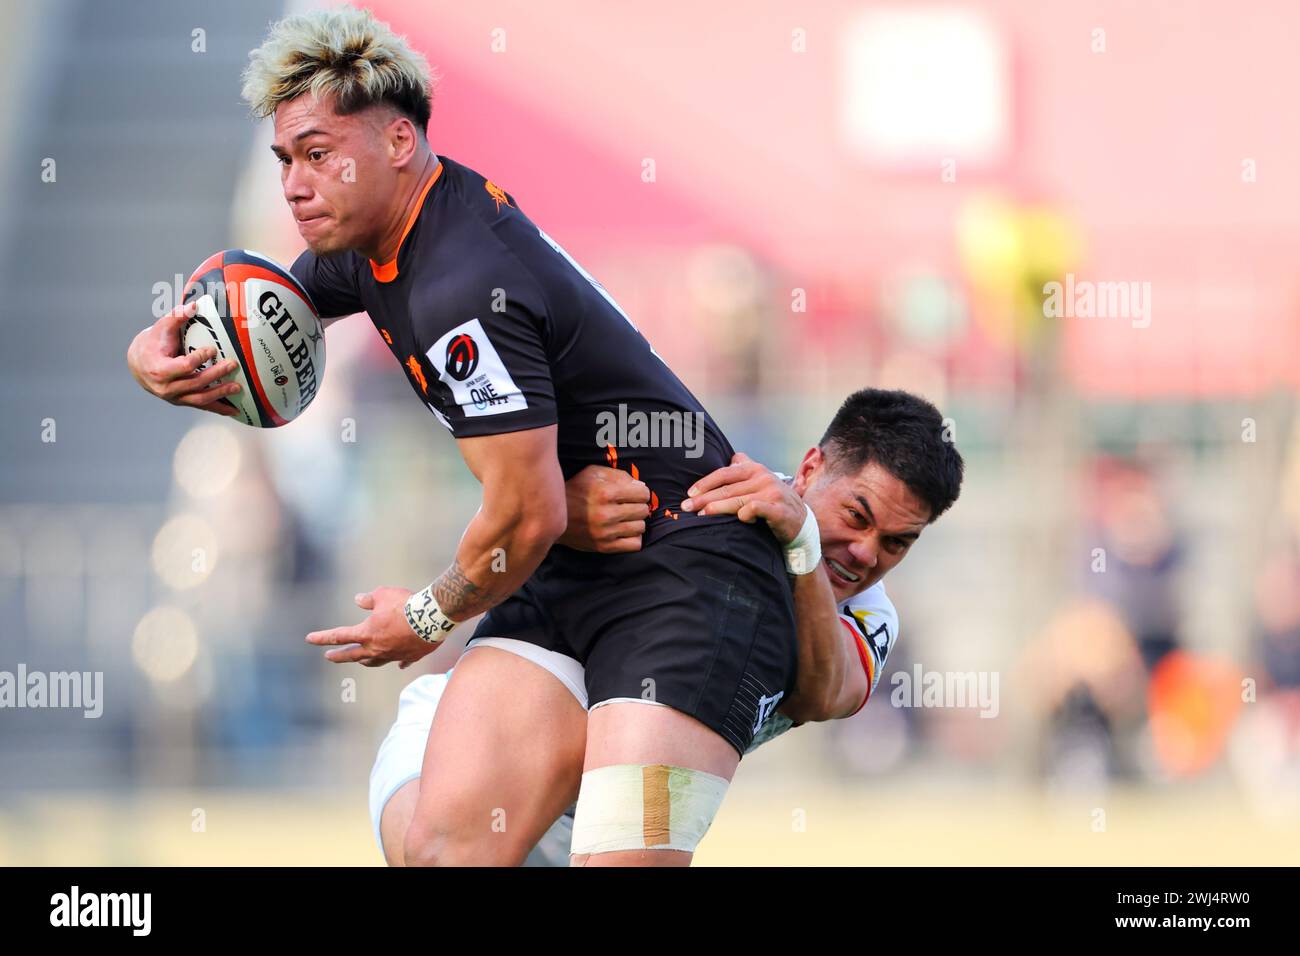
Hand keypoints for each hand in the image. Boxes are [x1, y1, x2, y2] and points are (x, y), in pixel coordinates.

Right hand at [127, 299, 242, 416]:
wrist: (139, 364)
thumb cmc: (152, 344)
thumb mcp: (161, 328)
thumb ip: (176, 316)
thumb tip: (193, 305)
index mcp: (160, 369)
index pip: (183, 367)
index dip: (198, 359)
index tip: (212, 349)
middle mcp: (166, 387)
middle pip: (195, 383)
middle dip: (215, 375)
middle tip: (232, 365)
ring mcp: (174, 397)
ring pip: (199, 399)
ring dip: (220, 394)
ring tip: (238, 387)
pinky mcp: (182, 401)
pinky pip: (202, 406)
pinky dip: (218, 409)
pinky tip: (235, 410)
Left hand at [305, 587, 436, 668]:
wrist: (432, 617)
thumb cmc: (405, 603)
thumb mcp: (383, 594)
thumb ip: (368, 599)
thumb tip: (358, 599)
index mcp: (367, 633)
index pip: (339, 635)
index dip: (322, 637)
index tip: (309, 639)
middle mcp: (377, 648)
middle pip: (353, 655)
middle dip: (339, 656)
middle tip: (328, 656)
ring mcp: (394, 655)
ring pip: (374, 661)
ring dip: (365, 661)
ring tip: (360, 660)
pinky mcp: (411, 656)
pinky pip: (401, 662)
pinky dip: (398, 662)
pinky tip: (399, 663)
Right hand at [558, 465, 650, 553]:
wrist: (552, 516)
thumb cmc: (576, 490)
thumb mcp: (593, 473)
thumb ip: (618, 475)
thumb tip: (640, 485)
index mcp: (606, 493)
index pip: (643, 494)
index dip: (640, 492)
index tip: (634, 493)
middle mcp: (607, 514)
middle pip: (643, 511)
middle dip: (639, 506)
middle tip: (629, 505)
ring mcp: (606, 533)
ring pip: (641, 527)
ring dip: (636, 522)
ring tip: (626, 518)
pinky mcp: (604, 547)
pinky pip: (635, 545)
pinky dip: (634, 538)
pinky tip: (624, 531)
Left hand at [680, 452, 805, 543]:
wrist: (801, 521)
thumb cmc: (774, 500)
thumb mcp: (761, 480)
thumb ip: (746, 467)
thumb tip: (732, 457)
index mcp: (755, 469)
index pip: (725, 473)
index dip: (705, 483)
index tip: (689, 493)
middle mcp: (763, 478)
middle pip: (727, 488)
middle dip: (704, 498)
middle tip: (687, 507)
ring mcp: (772, 493)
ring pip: (738, 500)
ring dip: (717, 507)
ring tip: (701, 515)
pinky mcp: (778, 510)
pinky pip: (756, 509)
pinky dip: (745, 513)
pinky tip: (737, 518)